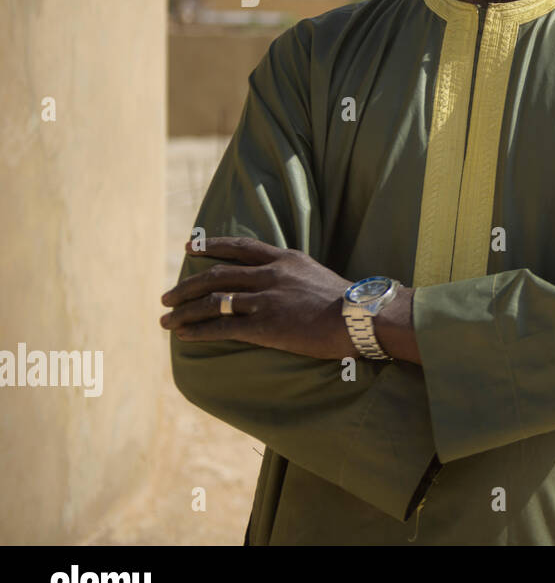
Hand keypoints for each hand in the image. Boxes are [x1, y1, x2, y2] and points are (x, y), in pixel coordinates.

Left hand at [160, 236, 356, 359]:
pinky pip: (221, 327)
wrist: (361, 318)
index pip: (239, 247)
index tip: (189, 248)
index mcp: (284, 259)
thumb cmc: (348, 302)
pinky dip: (198, 331)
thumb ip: (293, 275)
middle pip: (215, 275)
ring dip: (184, 311)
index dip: (210, 246)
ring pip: (212, 302)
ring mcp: (265, 299)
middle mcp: (270, 274)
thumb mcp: (317, 275)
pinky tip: (184, 336)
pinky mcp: (264, 325)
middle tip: (167, 296)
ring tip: (166, 320)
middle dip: (185, 286)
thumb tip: (279, 281)